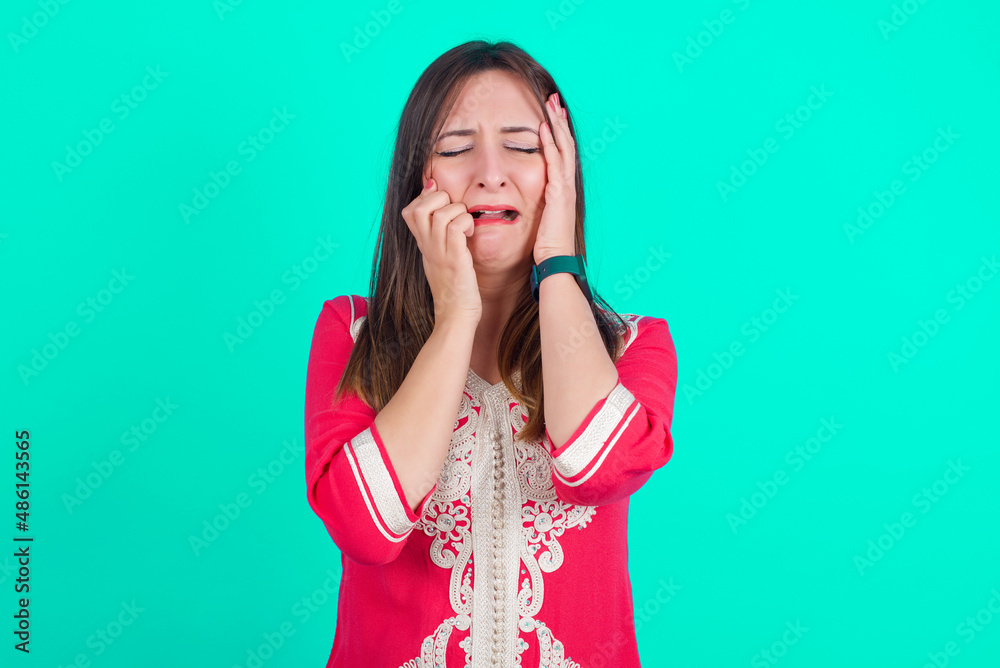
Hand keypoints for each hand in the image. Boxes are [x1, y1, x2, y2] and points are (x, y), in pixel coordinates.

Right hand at [401, 179, 481, 326]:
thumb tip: (445, 217)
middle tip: (454, 213)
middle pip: (419, 206)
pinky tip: (471, 235)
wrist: (455, 316)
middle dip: (440, 199)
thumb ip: (439, 236)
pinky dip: (466, 224)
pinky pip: (456, 228)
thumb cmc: (454, 287)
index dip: (425, 198)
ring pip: (441, 214)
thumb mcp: (440, 257)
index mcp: (423, 244)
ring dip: (459, 211)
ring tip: (466, 226)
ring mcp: (440, 253)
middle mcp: (427, 246)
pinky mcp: (455, 260)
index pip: (409, 210)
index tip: (443, 205)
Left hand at [533, 92, 577, 263]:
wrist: (555, 260)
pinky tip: (544, 129)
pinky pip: (555, 163)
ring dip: (557, 125)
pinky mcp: (559, 193)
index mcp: (562, 188)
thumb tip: (529, 196)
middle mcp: (566, 184)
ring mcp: (564, 188)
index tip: (551, 115)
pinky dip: (551, 144)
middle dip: (559, 121)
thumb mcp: (541, 217)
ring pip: (563, 148)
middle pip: (566, 144)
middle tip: (554, 99)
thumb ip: (538, 203)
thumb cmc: (546, 244)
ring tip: (551, 105)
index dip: (557, 133)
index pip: (561, 154)